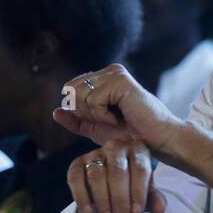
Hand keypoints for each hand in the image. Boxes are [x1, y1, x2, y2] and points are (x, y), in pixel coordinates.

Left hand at [53, 64, 179, 150]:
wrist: (157, 140)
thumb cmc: (132, 135)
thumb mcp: (97, 129)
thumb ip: (76, 120)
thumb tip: (55, 111)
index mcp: (103, 78)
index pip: (70, 88)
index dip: (78, 110)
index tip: (102, 120)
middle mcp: (109, 72)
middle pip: (70, 89)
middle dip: (83, 112)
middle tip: (108, 120)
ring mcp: (115, 74)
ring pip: (79, 94)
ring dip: (94, 115)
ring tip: (116, 118)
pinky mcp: (120, 80)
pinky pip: (93, 100)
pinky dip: (103, 115)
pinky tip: (120, 117)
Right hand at [67, 136, 165, 212]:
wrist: (111, 195)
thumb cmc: (133, 191)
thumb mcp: (146, 196)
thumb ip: (154, 200)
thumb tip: (160, 209)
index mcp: (138, 150)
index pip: (140, 168)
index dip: (138, 191)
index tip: (137, 212)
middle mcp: (116, 147)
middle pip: (117, 171)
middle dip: (119, 198)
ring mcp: (95, 154)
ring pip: (97, 175)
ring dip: (102, 200)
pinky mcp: (77, 163)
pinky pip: (76, 178)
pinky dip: (82, 196)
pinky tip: (89, 212)